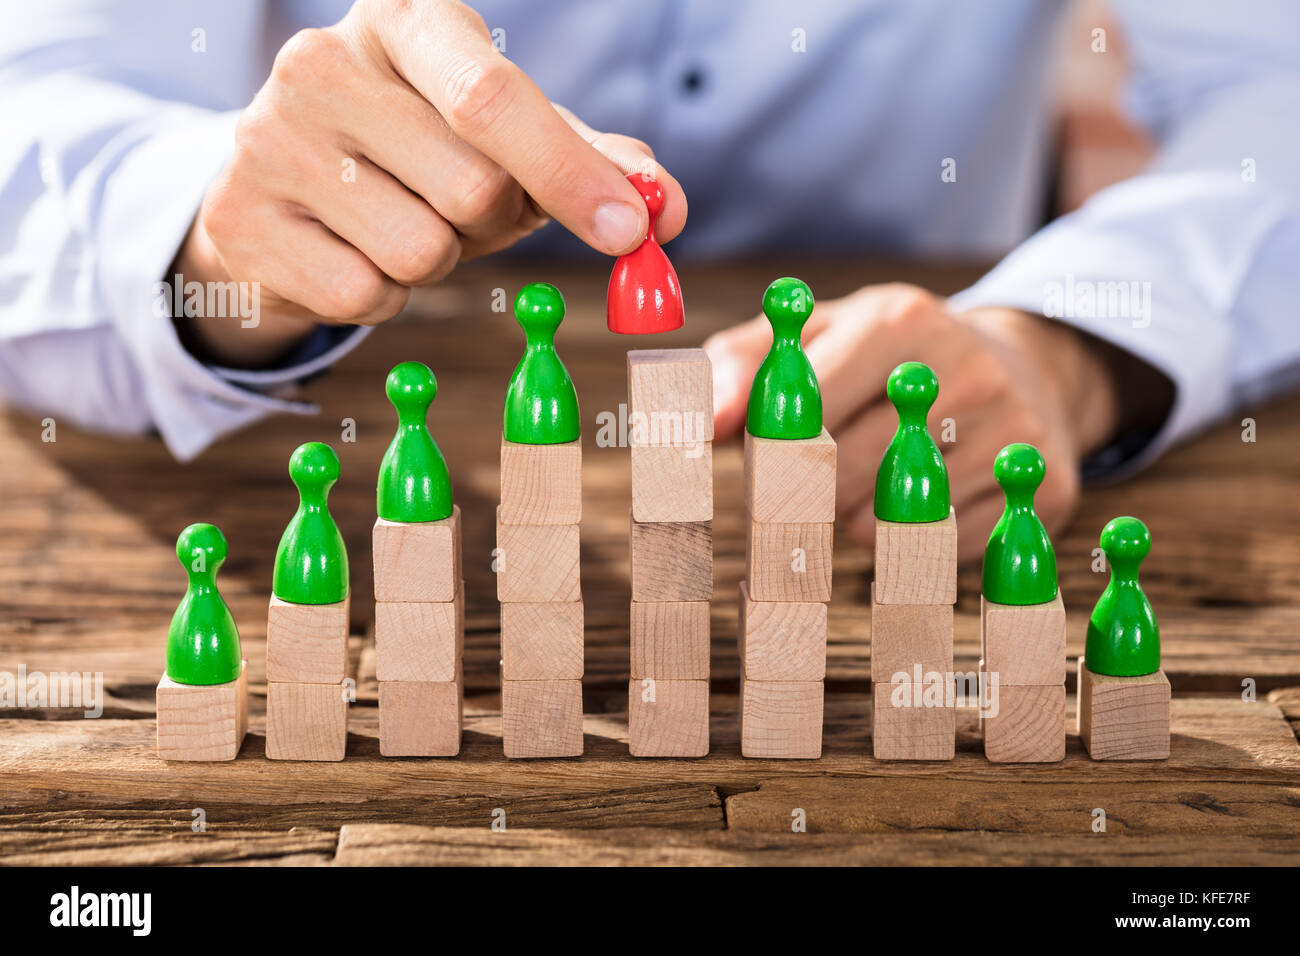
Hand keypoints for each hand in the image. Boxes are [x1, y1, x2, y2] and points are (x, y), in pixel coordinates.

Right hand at [174, 0, 685, 366]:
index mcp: (405, 21)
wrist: (292, 188)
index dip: (570, 171)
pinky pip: (366, 297)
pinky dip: (386, 294)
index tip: (632, 232)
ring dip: (439, 260)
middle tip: (461, 203)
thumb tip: (666, 209)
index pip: (494, 97)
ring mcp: (267, 138)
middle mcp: (323, 62)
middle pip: (471, 189)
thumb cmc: (425, 153)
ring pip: (421, 252)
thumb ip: (597, 164)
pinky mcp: (241, 218)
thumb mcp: (513, 142)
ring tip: (401, 220)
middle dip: (491, 221)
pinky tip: (355, 251)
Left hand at [705, 284, 1122, 561]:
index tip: (753, 456)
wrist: (1028, 368)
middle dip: (808, 488)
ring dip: (856, 518)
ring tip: (873, 480)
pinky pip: (943, 548)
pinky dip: (915, 540)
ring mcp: (1012, 430)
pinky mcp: (1048, 487)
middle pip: (841, 469)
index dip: (769, 438)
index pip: (808, 397)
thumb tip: (703, 420)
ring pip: (888, 517)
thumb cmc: (894, 356)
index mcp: (900, 320)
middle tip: (810, 479)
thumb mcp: (824, 333)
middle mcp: (966, 368)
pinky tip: (927, 500)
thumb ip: (749, 363)